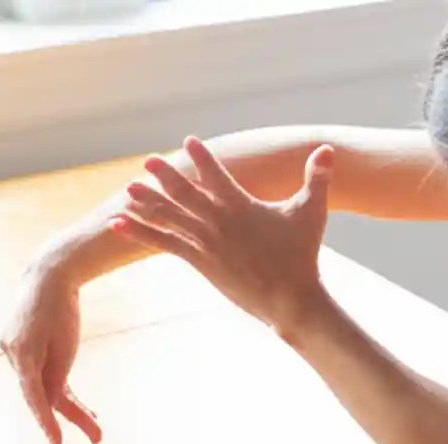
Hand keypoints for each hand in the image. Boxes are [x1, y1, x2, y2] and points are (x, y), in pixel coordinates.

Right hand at [0, 267, 102, 443]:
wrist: (46, 279)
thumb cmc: (58, 308)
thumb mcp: (64, 342)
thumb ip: (56, 373)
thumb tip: (54, 404)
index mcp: (21, 354)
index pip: (34, 396)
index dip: (46, 421)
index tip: (56, 443)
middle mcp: (14, 358)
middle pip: (44, 396)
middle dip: (72, 418)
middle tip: (98, 438)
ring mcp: (18, 358)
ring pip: (46, 390)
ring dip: (73, 409)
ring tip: (97, 431)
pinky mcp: (27, 357)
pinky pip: (46, 381)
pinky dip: (64, 394)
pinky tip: (86, 411)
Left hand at [111, 137, 334, 333]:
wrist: (290, 299)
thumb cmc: (302, 255)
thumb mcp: (312, 212)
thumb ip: (318, 178)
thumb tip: (328, 148)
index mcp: (242, 206)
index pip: (217, 174)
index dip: (203, 157)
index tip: (190, 141)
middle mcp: (220, 221)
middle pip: (186, 193)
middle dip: (166, 175)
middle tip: (149, 161)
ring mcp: (207, 243)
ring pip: (170, 217)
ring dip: (147, 202)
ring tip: (129, 188)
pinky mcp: (201, 263)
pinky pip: (165, 244)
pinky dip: (140, 233)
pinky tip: (119, 225)